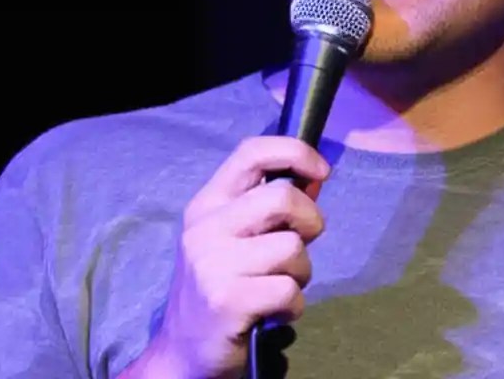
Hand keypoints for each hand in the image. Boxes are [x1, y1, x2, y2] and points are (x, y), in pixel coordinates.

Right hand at [138, 135, 330, 378]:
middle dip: (310, 222)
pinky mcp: (227, 300)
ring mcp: (213, 264)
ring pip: (293, 247)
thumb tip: (315, 176)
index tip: (321, 171)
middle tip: (299, 249)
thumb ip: (270, 207)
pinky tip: (272, 312)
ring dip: (300, 273)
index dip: (295, 152)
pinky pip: (290, 290)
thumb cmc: (220, 288)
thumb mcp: (234, 238)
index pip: (252, 153)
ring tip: (276, 287)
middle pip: (283, 198)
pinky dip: (293, 306)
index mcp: (207, 204)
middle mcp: (206, 228)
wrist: (183, 352)